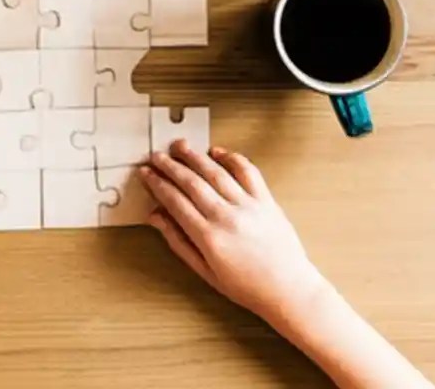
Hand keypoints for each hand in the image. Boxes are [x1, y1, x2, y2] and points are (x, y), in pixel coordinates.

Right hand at [141, 142, 326, 321]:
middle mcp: (227, 217)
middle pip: (191, 182)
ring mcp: (248, 206)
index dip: (157, 184)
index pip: (175, 201)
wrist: (288, 289)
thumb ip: (178, 241)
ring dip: (194, 156)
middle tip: (156, 156)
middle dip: (169, 166)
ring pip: (215, 172)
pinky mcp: (266, 200)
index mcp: (209, 238)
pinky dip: (231, 157)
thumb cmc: (248, 286)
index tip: (147, 174)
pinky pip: (247, 171)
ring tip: (180, 146)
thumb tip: (156, 217)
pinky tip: (217, 152)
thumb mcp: (205, 271)